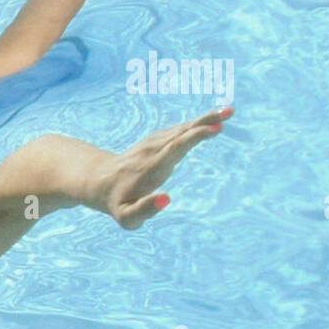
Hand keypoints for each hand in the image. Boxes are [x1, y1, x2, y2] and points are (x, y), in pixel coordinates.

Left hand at [92, 106, 232, 228]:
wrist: (100, 182)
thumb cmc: (118, 204)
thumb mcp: (127, 217)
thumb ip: (145, 210)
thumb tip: (167, 198)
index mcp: (150, 169)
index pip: (174, 149)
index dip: (193, 137)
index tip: (214, 128)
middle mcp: (152, 152)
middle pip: (181, 133)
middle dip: (204, 122)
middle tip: (229, 112)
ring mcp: (153, 144)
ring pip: (181, 128)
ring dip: (204, 119)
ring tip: (228, 111)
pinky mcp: (156, 140)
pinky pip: (179, 129)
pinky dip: (197, 123)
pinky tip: (213, 118)